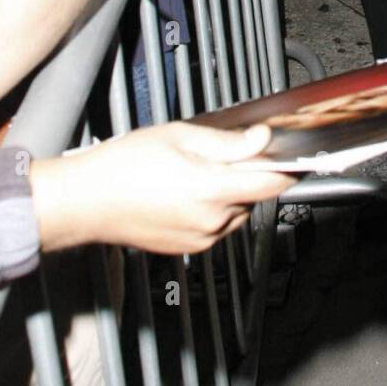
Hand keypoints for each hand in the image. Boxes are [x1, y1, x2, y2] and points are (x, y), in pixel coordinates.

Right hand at [29, 122, 293, 255]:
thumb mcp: (180, 137)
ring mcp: (201, 239)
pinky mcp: (189, 249)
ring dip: (232, 192)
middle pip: (255, 195)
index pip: (271, 182)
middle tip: (229, 153)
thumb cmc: (124, 166)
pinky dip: (214, 208)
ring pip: (237, 211)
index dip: (290, 167)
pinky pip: (218, 226)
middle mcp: (211, 221)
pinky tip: (188, 192)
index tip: (301, 156)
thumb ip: (228, 142)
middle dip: (251, 174)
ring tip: (198, 172)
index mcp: (212, 190)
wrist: (85, 202)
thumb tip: (262, 139)